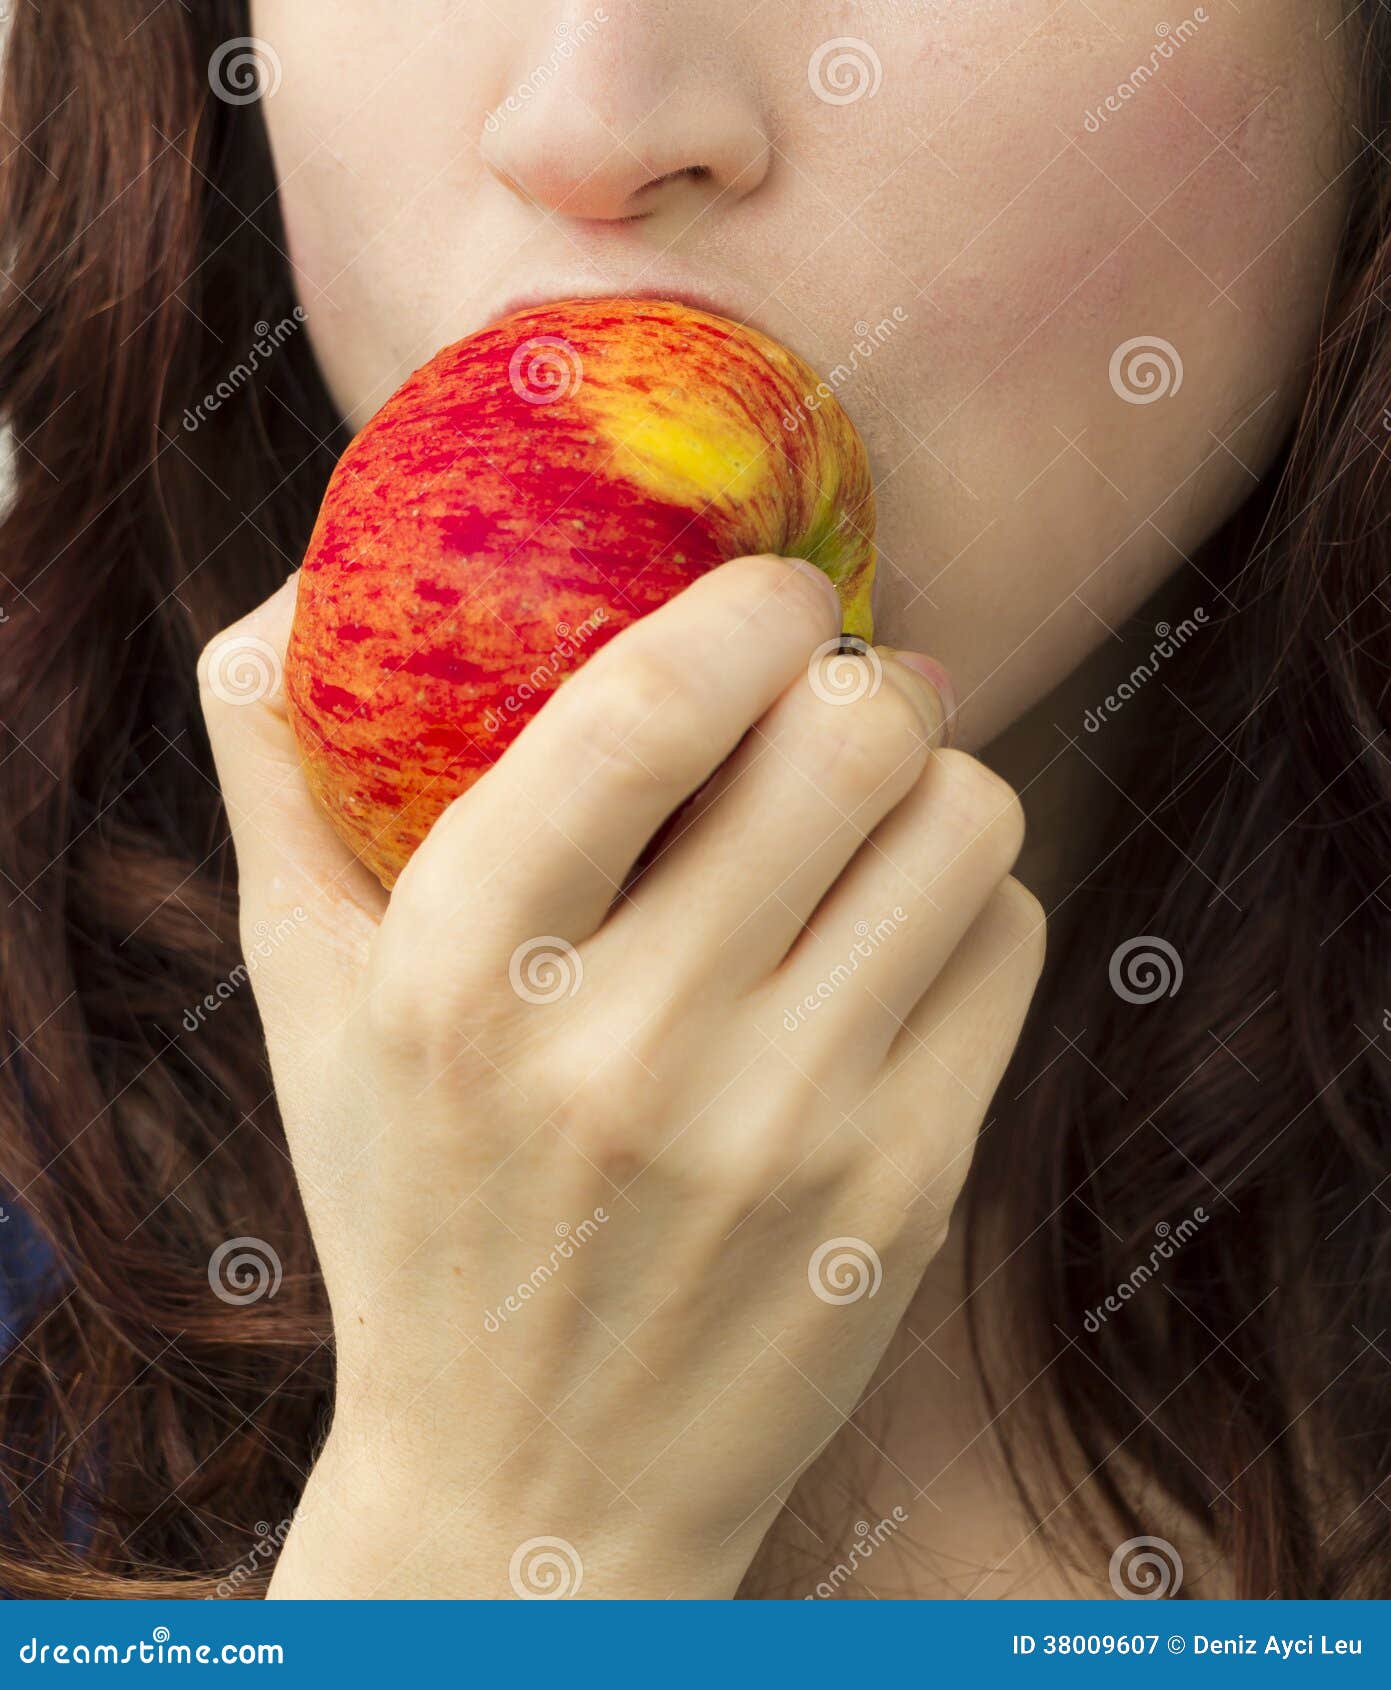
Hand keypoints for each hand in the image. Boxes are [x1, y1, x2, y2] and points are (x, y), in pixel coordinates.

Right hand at [198, 553, 1043, 1598]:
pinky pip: (1005, 942)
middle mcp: (632, 1053)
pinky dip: (963, 904)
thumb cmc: (414, 1204)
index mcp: (464, 977)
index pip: (644, 712)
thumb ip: (283, 778)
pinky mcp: (904, 1194)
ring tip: (864, 820)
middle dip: (862, 680)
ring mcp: (788, 1132)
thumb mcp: (306, 1000)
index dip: (744, 607)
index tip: (769, 591)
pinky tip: (890, 941)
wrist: (532, 1483)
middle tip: (832, 701)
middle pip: (854, 739)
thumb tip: (301, 586)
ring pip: (962, 824)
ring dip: (928, 783)